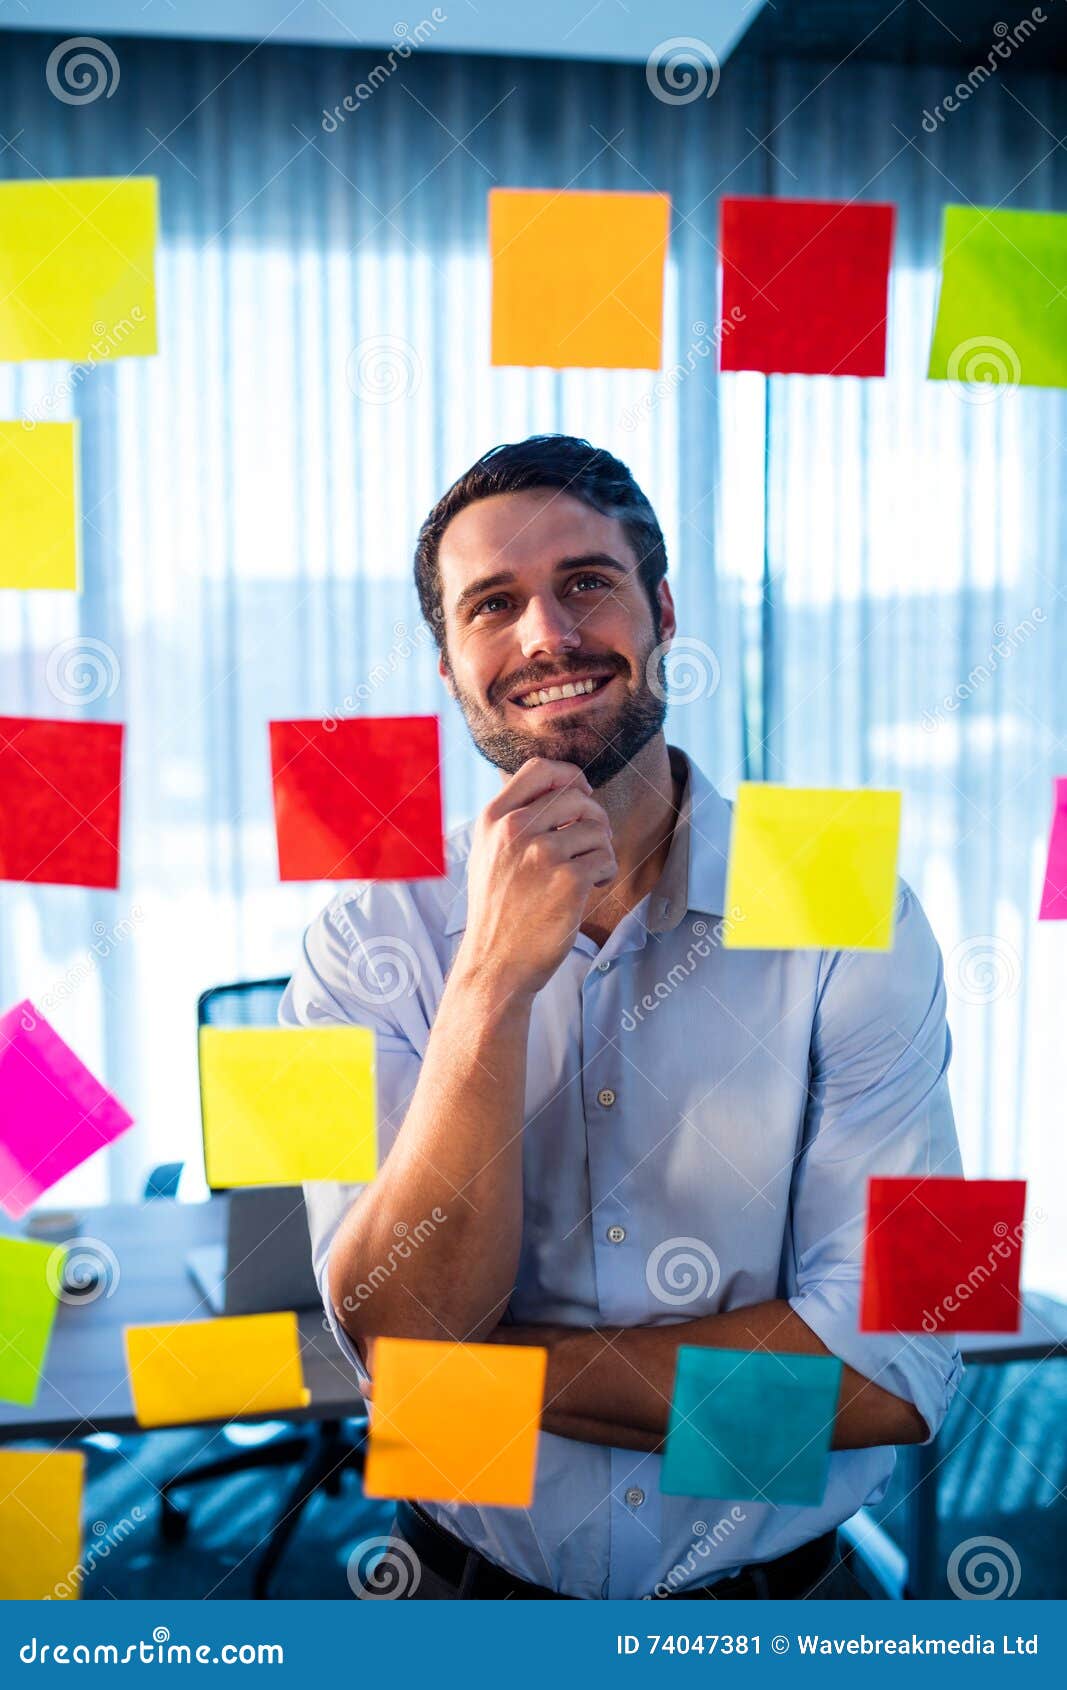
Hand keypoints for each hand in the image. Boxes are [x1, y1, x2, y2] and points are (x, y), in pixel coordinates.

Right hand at [456, 758, 615, 998]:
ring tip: (586, 874)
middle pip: (576, 797)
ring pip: (597, 829)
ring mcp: (541, 854)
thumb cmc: (497, 911)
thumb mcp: (489, 854)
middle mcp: (514, 830)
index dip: (570, 776)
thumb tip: (565, 790)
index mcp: (493, 819)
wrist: (495, 964)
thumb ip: (514, 819)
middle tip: (592, 845)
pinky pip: (606, 858)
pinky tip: (590, 889)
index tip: (581, 795)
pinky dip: (606, 873)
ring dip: (601, 851)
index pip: (540, 769)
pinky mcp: (568, 880)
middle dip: (594, 818)